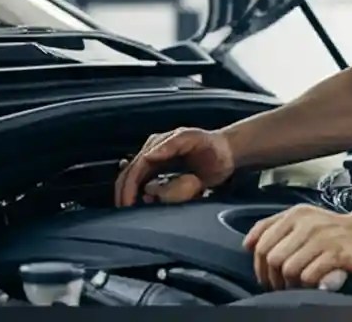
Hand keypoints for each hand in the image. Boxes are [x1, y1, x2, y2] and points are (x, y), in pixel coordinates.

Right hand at [114, 127, 234, 206]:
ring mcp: (157, 161)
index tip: (127, 202)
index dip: (129, 185)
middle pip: (131, 174)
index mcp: (158, 143)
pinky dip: (142, 194)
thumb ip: (170, 146)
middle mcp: (154, 151)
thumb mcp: (192, 140)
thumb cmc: (212, 146)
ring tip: (131, 209)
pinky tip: (144, 202)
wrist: (226, 152)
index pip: (136, 166)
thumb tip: (148, 156)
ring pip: (136, 179)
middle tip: (124, 210)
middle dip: (125, 192)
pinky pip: (147, 184)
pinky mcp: (163, 171)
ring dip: (132, 193)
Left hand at [243, 205, 351, 290]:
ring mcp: (323, 237)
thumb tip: (247, 245)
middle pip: (273, 258)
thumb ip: (272, 227)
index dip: (259, 266)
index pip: (261, 243)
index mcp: (294, 215)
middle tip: (283, 285)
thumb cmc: (328, 230)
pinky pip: (310, 275)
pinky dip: (308, 284)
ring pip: (290, 268)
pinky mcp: (337, 253)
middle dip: (275, 277)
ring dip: (292, 283)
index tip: (267, 277)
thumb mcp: (300, 220)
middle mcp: (307, 223)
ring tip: (299, 284)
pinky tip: (314, 282)